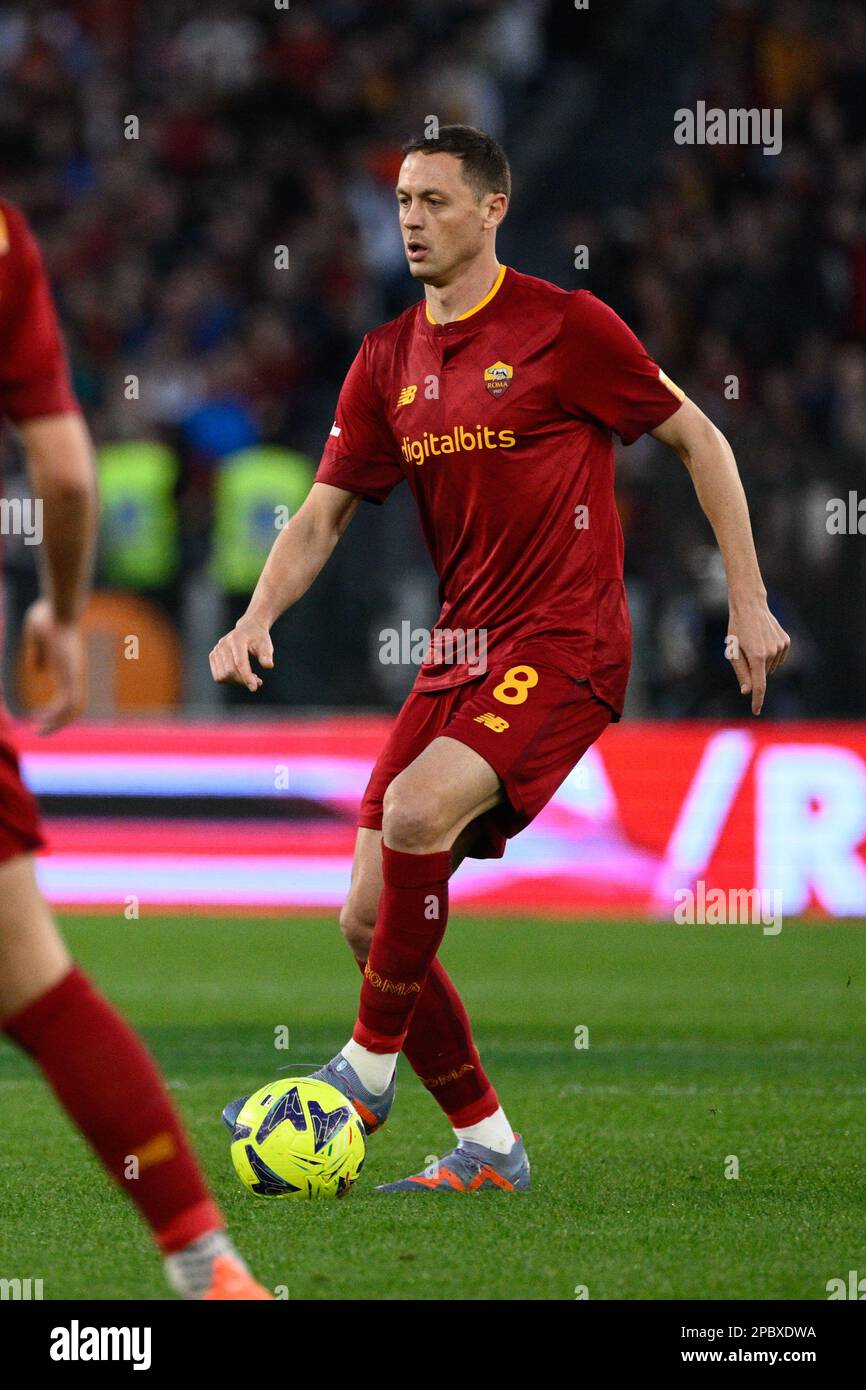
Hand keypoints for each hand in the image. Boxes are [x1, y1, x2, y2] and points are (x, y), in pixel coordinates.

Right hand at [22, 597, 85, 734]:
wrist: (60, 605)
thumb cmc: (48, 614)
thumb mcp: (38, 637)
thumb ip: (39, 654)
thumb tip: (39, 670)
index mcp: (69, 666)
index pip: (70, 695)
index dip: (56, 709)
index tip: (39, 717)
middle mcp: (76, 672)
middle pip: (75, 706)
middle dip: (58, 721)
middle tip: (39, 730)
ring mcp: (76, 673)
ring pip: (75, 708)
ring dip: (58, 723)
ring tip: (39, 731)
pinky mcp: (72, 673)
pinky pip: (71, 702)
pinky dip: (60, 716)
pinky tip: (41, 721)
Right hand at [209, 615, 273, 691]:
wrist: (248, 628)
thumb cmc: (259, 638)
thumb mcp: (266, 644)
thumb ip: (266, 655)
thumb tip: (268, 666)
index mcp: (237, 640)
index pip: (240, 663)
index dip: (246, 677)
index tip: (254, 688)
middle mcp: (223, 644)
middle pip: (230, 672)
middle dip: (244, 680)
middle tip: (258, 681)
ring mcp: (216, 650)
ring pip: (223, 676)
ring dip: (237, 682)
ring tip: (250, 677)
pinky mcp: (213, 656)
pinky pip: (218, 676)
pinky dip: (230, 680)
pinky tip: (241, 675)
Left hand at [727, 598, 789, 714]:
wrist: (750, 606)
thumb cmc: (737, 629)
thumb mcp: (733, 652)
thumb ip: (741, 673)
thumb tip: (747, 691)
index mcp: (757, 657)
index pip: (759, 685)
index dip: (757, 700)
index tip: (756, 711)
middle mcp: (772, 653)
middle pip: (762, 675)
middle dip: (754, 670)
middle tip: (745, 652)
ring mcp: (781, 647)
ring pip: (770, 667)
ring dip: (762, 662)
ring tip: (754, 644)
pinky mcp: (786, 642)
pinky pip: (778, 658)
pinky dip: (770, 656)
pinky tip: (763, 641)